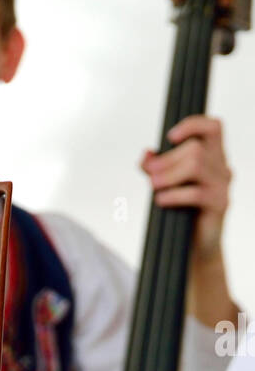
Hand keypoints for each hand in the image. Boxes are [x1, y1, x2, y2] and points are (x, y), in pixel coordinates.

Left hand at [140, 115, 231, 260]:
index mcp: (213, 156)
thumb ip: (154, 167)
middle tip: (149, 174)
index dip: (193, 124)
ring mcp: (223, 186)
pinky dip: (174, 195)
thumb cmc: (181, 211)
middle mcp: (222, 167)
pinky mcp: (220, 204)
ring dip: (169, 175)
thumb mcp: (165, 185)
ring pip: (196, 165)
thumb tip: (146, 153)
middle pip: (196, 149)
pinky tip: (161, 201)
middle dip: (167, 160)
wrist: (196, 246)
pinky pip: (196, 193)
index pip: (213, 127)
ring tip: (153, 186)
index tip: (170, 136)